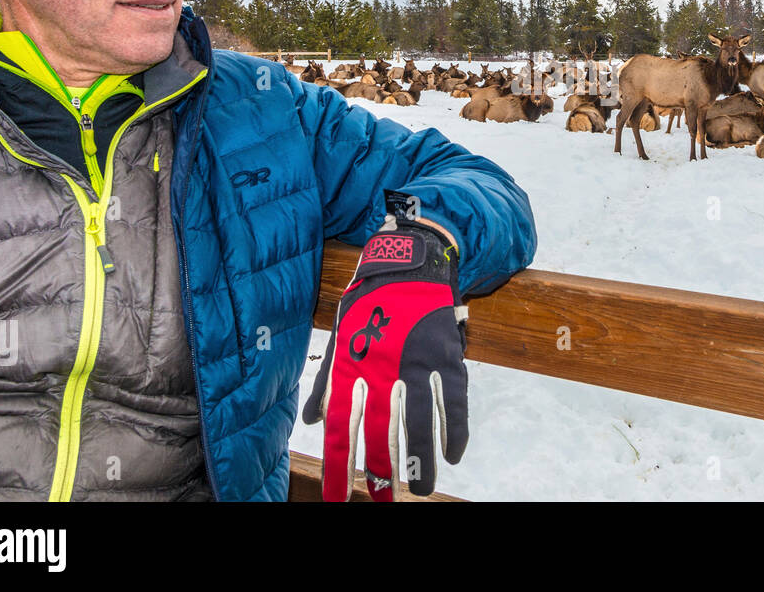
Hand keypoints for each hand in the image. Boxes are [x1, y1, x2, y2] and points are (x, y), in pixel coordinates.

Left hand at [302, 213, 467, 500]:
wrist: (410, 260)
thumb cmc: (370, 302)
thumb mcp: (339, 336)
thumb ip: (325, 380)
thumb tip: (308, 421)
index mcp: (352, 365)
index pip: (340, 426)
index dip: (338, 465)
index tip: (337, 498)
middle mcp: (382, 367)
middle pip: (380, 432)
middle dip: (379, 473)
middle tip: (381, 503)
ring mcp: (418, 362)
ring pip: (419, 422)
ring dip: (420, 460)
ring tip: (420, 489)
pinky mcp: (447, 354)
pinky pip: (453, 401)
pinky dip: (454, 429)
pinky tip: (453, 455)